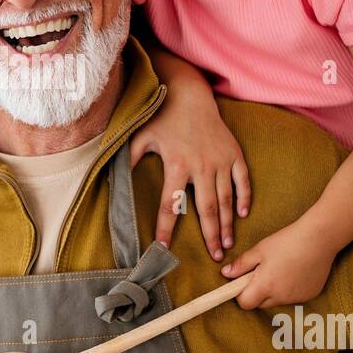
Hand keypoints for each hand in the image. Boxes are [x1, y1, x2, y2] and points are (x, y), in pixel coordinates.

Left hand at [130, 88, 249, 258]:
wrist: (190, 95)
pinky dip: (244, 197)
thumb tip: (109, 177)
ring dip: (228, 223)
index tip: (163, 248)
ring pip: (226, 199)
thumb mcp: (141, 136)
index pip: (171, 205)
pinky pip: (242, 180)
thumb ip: (128, 159)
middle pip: (207, 209)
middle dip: (211, 235)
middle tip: (216, 258)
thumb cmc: (163, 118)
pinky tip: (242, 215)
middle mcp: (201, 166)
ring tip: (229, 244)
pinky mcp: (234, 154)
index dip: (166, 228)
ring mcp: (220, 160)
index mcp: (177, 165)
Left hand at [220, 220, 335, 309]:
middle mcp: (281, 297)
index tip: (242, 282)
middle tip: (262, 272)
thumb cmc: (287, 241)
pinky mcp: (310, 295)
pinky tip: (295, 271)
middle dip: (257, 292)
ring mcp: (297, 298)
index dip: (240, 294)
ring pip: (277, 300)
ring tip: (280, 268)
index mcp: (265, 286)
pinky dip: (290, 289)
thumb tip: (226, 274)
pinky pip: (293, 297)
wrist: (319, 238)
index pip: (245, 303)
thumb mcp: (260, 250)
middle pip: (260, 303)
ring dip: (274, 291)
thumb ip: (241, 264)